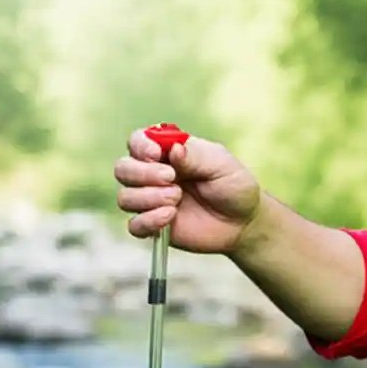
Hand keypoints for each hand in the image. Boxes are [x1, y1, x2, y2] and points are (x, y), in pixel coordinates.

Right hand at [113, 129, 262, 253]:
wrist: (243, 221)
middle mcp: (153, 175)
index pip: (137, 141)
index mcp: (167, 153)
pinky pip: (134, 225)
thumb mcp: (221, 164)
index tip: (156, 154)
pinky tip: (170, 217)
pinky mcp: (154, 226)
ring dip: (147, 197)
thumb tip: (173, 148)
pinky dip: (148, 221)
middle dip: (142, 173)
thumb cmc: (233, 185)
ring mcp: (151, 201)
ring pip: (125, 197)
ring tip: (177, 199)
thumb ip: (195, 155)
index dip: (140, 146)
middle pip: (123, 168)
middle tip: (171, 178)